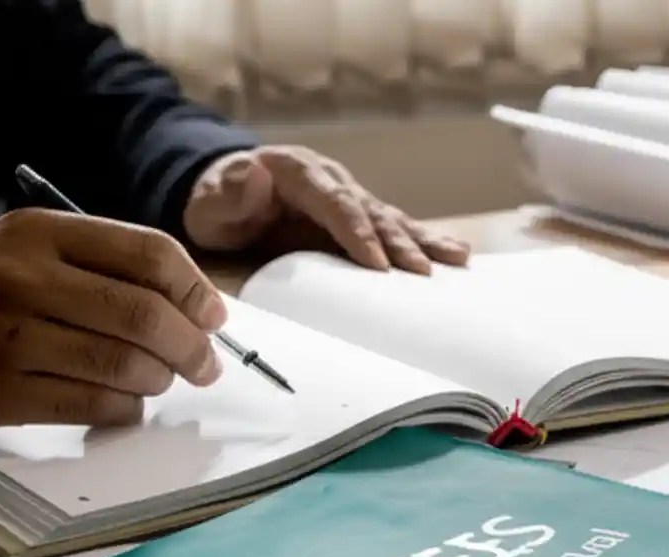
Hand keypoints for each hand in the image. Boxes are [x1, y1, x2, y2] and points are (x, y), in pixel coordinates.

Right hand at [0, 210, 225, 430]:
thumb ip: (110, 268)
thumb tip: (202, 309)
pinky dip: (126, 409)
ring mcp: (5, 338)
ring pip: (126, 365)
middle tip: (205, 365)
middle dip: (191, 346)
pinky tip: (123, 402)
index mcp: (39, 233)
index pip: (148, 252)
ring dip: (159, 380)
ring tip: (157, 380)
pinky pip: (95, 406)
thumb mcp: (35, 253)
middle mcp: (21, 279)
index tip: (213, 316)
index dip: (196, 288)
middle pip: (145, 314)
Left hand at [183, 145, 470, 273]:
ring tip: (457, 257)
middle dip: (399, 243)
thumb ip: (231, 191)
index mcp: (301, 172)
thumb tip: (254, 173)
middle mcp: (334, 181)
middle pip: (372, 212)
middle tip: (421, 272)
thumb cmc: (218, 203)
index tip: (376, 262)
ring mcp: (350, 197)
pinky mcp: (360, 217)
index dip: (358, 232)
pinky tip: (457, 254)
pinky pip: (395, 228)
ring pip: (392, 219)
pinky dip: (424, 241)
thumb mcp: (210, 200)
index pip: (335, 203)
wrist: (226, 195)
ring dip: (423, 241)